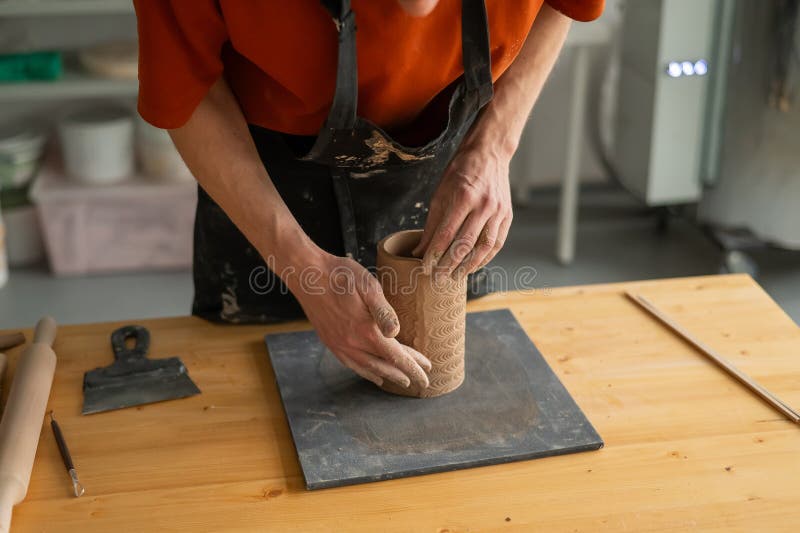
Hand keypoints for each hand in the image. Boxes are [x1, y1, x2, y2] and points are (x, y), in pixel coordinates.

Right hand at [291, 252, 431, 388]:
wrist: (307, 275)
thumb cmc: (340, 275)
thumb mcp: (368, 286)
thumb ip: (384, 311)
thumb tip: (396, 334)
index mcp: (366, 331)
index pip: (396, 357)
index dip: (413, 368)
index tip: (427, 377)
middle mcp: (353, 343)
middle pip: (384, 366)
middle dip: (404, 374)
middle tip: (421, 381)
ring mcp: (339, 344)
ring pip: (368, 369)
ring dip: (387, 376)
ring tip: (401, 381)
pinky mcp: (330, 341)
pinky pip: (351, 364)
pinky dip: (365, 373)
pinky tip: (371, 374)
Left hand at [413, 143, 512, 279]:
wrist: (489, 154)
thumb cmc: (460, 173)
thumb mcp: (440, 193)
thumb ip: (432, 224)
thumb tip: (420, 251)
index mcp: (463, 196)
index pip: (446, 234)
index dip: (434, 254)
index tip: (424, 267)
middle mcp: (483, 205)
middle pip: (464, 244)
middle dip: (449, 265)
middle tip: (438, 279)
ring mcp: (498, 211)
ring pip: (483, 247)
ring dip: (468, 266)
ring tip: (455, 276)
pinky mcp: (507, 215)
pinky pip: (497, 243)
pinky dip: (485, 258)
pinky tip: (473, 266)